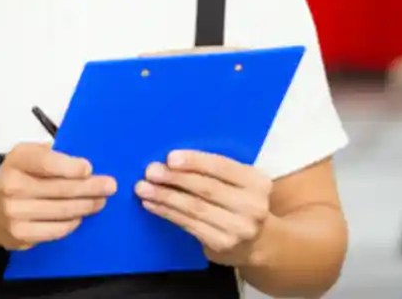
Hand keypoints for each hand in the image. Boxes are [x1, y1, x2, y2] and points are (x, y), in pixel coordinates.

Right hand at [0, 142, 116, 250]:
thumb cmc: (13, 178)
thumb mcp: (24, 157)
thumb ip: (48, 155)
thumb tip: (81, 163)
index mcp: (16, 160)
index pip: (45, 162)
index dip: (69, 166)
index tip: (89, 169)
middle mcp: (12, 186)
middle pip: (60, 189)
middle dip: (90, 188)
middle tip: (110, 186)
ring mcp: (15, 213)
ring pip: (61, 211)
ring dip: (86, 206)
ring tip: (100, 201)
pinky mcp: (21, 235)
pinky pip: (56, 230)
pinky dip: (72, 223)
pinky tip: (80, 216)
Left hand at [135, 149, 272, 266]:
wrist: (258, 242)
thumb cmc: (240, 201)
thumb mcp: (240, 182)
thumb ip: (217, 170)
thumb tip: (173, 158)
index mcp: (257, 182)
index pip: (223, 167)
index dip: (196, 162)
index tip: (171, 157)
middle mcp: (252, 206)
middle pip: (207, 188)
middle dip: (175, 178)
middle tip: (151, 171)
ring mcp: (238, 228)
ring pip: (194, 208)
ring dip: (165, 197)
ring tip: (144, 188)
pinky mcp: (222, 244)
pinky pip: (189, 225)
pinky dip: (167, 213)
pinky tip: (152, 204)